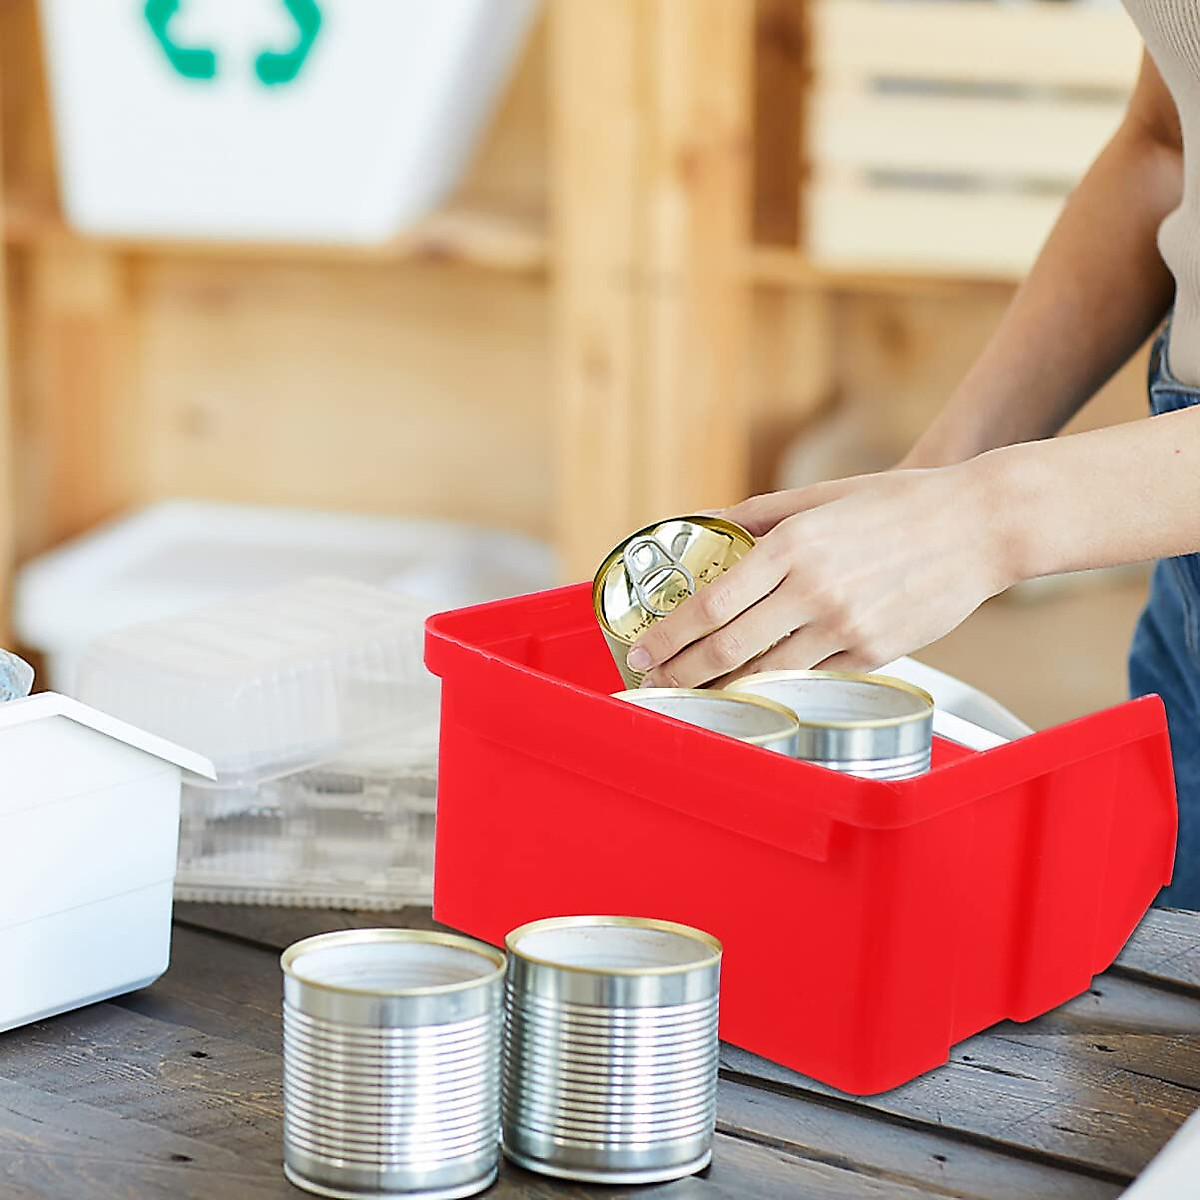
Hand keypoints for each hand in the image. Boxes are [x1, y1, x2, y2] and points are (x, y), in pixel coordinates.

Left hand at [628, 460, 1012, 686]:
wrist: (979, 526)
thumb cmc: (899, 503)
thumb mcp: (823, 494)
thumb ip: (762, 512)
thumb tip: (713, 523)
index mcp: (792, 546)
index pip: (711, 604)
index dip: (669, 636)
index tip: (643, 650)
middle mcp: (813, 591)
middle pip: (728, 649)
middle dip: (682, 673)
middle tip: (656, 683)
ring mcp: (846, 627)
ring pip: (767, 674)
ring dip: (723, 689)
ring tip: (697, 693)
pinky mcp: (875, 653)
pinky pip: (814, 677)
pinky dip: (780, 685)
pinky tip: (757, 689)